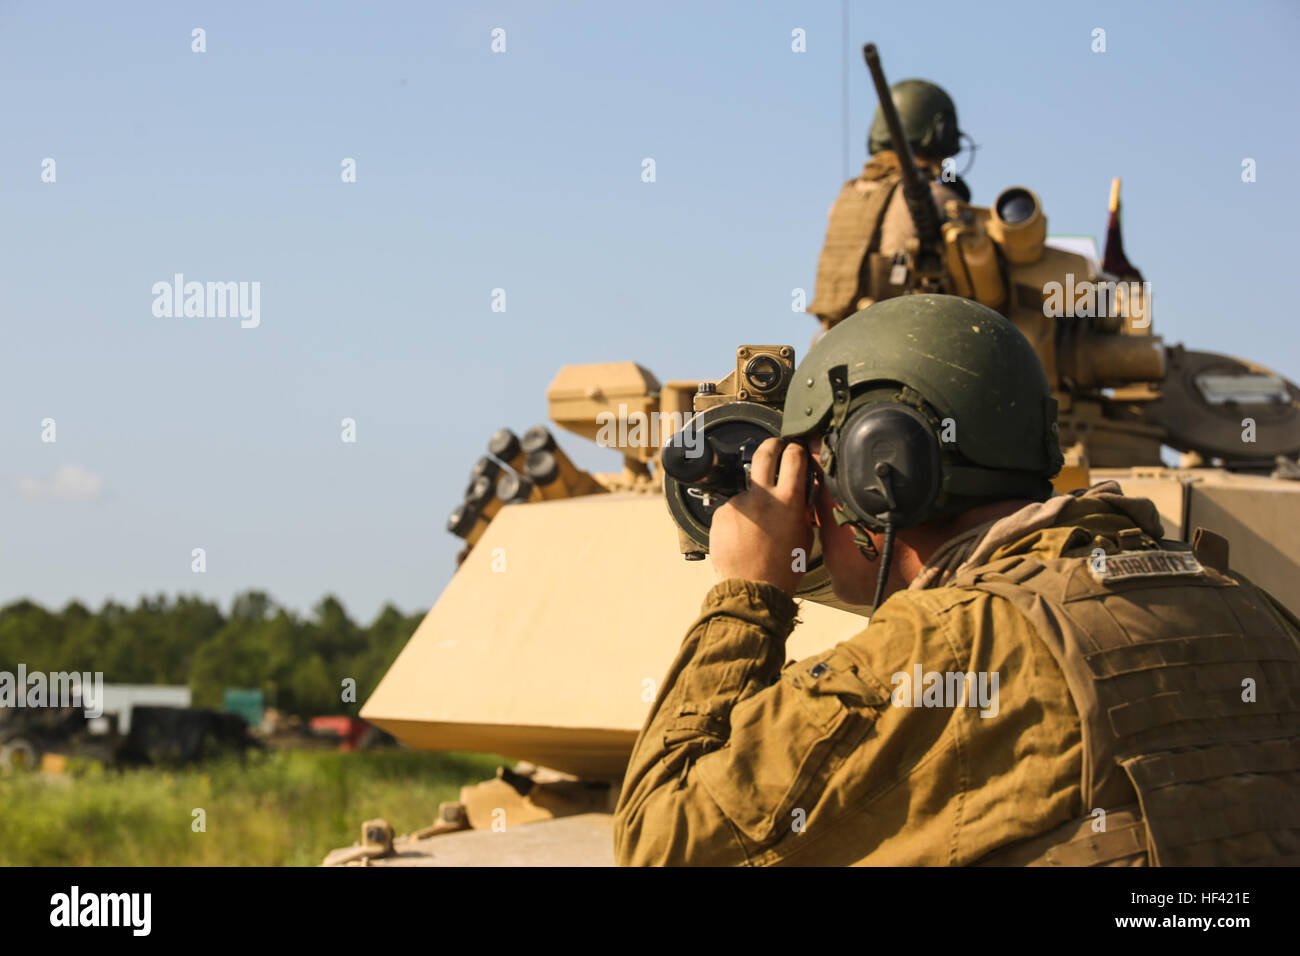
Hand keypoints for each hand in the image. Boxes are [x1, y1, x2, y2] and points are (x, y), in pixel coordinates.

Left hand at [708, 439, 813, 594]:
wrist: (752, 588)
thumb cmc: (783, 568)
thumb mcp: (805, 536)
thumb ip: (802, 509)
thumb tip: (802, 491)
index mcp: (788, 501)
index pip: (794, 458)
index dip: (795, 449)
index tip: (795, 449)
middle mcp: (762, 497)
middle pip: (765, 454)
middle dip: (772, 445)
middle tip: (775, 446)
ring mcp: (739, 503)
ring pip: (748, 491)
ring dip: (754, 501)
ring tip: (757, 529)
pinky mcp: (721, 513)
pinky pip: (733, 509)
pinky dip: (739, 518)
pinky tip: (743, 537)